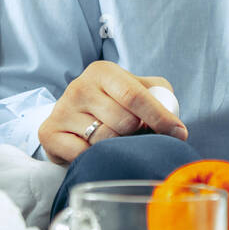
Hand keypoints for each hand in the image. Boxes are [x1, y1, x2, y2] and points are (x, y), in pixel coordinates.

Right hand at [38, 60, 185, 165]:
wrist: (74, 118)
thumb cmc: (115, 104)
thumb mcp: (138, 91)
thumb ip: (161, 98)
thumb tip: (176, 127)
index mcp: (103, 72)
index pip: (135, 95)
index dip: (160, 117)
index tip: (179, 134)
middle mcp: (79, 87)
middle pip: (123, 121)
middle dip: (137, 134)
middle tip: (137, 136)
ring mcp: (62, 110)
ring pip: (104, 140)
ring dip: (118, 147)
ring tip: (117, 142)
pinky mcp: (49, 133)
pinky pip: (83, 154)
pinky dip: (95, 157)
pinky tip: (95, 151)